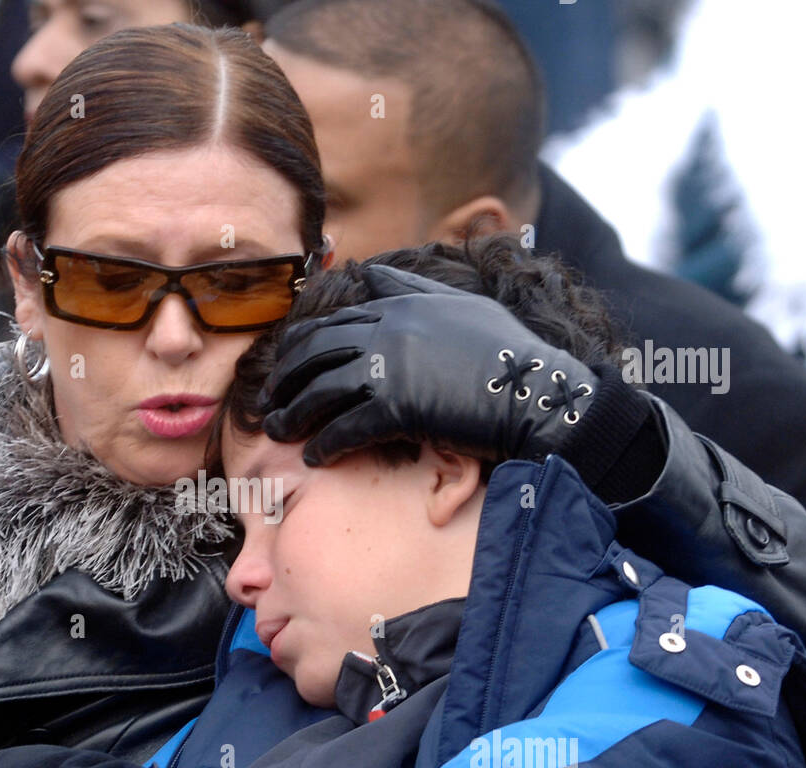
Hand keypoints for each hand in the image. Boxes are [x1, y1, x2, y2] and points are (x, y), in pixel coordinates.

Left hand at [261, 265, 634, 472]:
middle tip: (269, 402)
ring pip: (320, 392)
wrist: (535, 391)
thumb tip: (367, 271)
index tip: (283, 365)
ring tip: (279, 432)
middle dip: (284, 379)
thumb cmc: (504, 352)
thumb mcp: (457, 303)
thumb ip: (408, 286)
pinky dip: (325, 446)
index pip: (330, 322)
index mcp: (399, 305)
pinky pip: (346, 429)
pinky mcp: (400, 408)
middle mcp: (388, 331)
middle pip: (314, 355)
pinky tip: (315, 458)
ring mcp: (392, 368)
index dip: (298, 346)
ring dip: (293, 415)